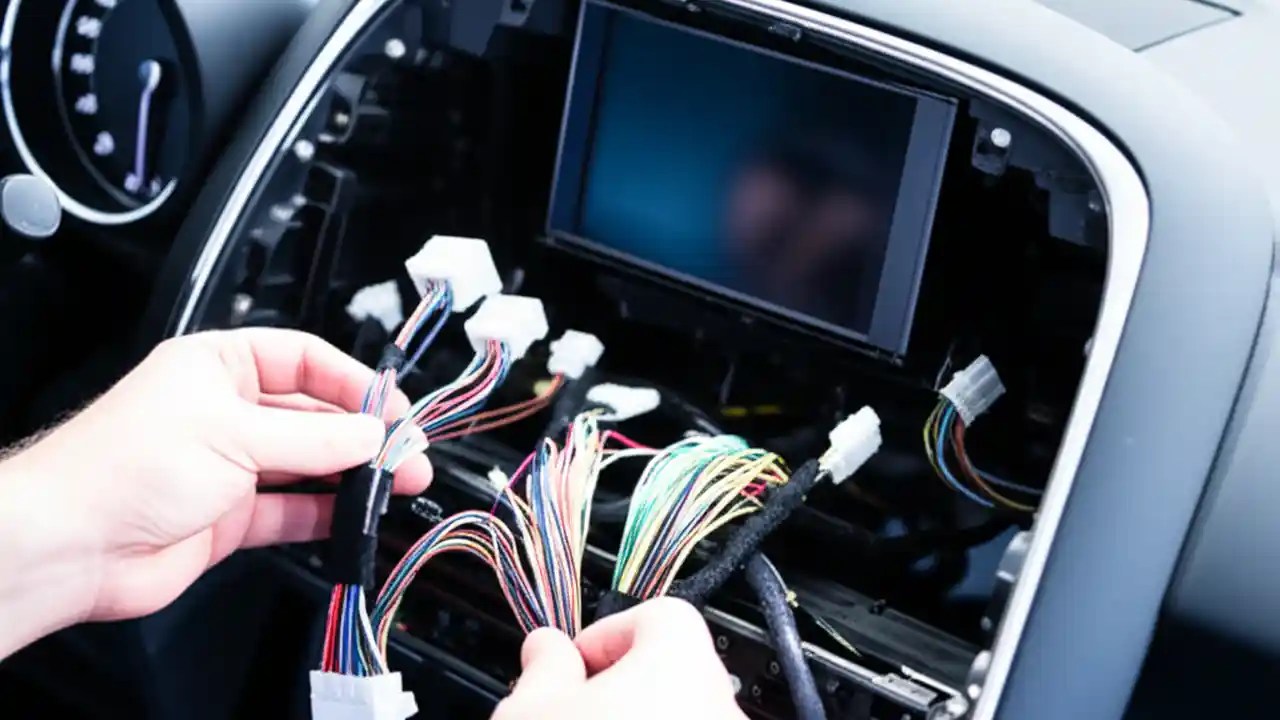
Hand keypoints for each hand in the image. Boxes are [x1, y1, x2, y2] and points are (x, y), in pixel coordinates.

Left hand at [0, 329, 430, 655]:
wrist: (71, 545)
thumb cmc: (124, 466)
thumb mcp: (235, 434)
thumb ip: (314, 437)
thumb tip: (370, 434)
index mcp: (219, 366)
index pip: (304, 359)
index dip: (352, 381)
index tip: (390, 407)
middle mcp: (226, 412)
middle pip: (312, 415)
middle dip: (361, 433)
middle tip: (405, 452)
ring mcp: (229, 466)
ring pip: (307, 465)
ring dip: (352, 475)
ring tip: (396, 484)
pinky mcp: (229, 517)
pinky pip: (291, 511)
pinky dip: (325, 514)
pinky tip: (354, 516)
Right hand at [494, 598, 745, 719]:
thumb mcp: (531, 712)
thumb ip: (542, 667)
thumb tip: (545, 647)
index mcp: (682, 664)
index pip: (657, 614)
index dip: (605, 634)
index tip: (571, 661)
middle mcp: (721, 705)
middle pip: (670, 672)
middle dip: (616, 687)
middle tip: (570, 710)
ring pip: (681, 714)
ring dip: (636, 718)